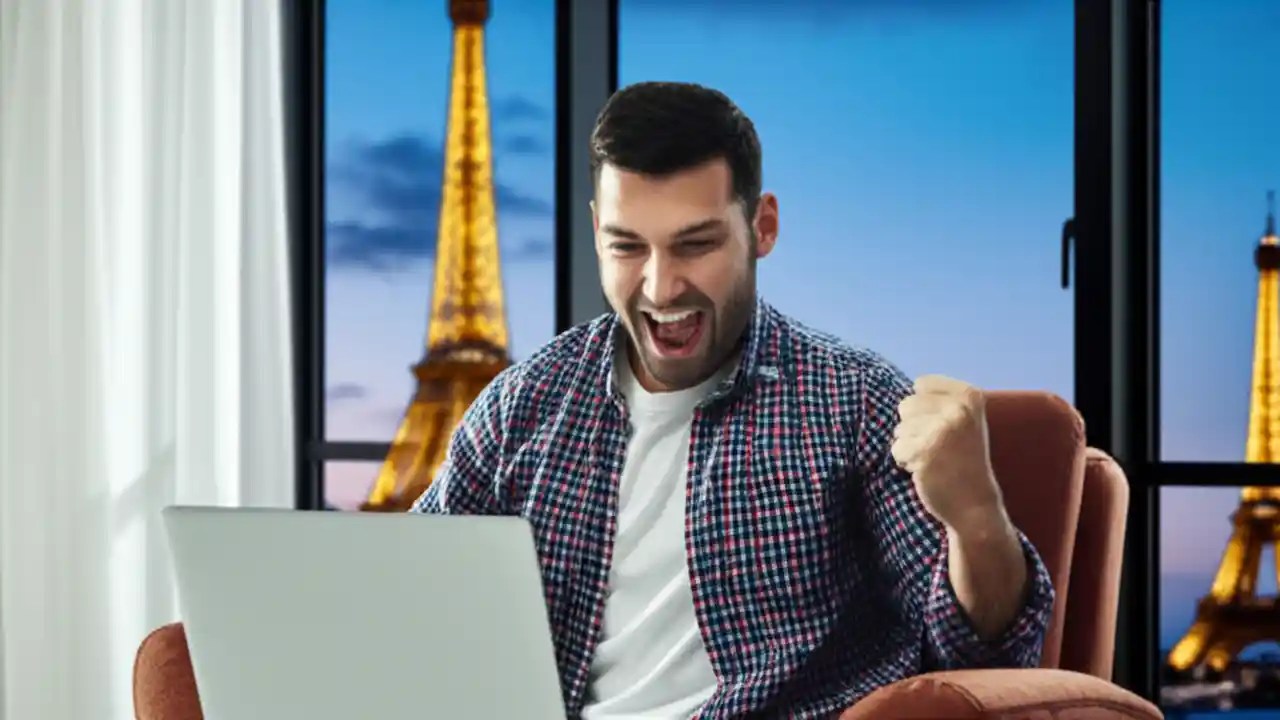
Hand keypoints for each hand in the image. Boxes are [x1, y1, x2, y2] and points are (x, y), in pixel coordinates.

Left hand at [890, 374, 1004, 533]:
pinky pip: (897, 449)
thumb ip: (939, 400)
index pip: (921, 384)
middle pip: (906, 405)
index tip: (945, 427)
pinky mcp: (925, 451)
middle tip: (938, 447)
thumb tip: (908, 384)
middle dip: (913, 428)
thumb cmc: (963, 460)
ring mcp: (943, 430)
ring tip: (934, 459)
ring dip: (910, 446)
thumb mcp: (963, 420)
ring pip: (900, 429)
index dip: (923, 409)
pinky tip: (927, 470)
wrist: (974, 504)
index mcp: (970, 395)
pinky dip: (905, 461)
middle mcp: (959, 408)